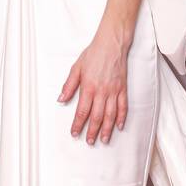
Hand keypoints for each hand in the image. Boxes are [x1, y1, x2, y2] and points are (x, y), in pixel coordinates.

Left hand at [57, 28, 128, 144]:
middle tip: (90, 142)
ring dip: (107, 129)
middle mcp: (102, 92)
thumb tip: (61, 100)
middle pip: (96, 116)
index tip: (75, 133)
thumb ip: (69, 85)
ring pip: (110, 115)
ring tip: (104, 140)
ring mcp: (114, 91)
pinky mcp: (122, 88)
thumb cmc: (93, 54)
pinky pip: (123, 106)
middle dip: (92, 131)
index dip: (78, 124)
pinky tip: (119, 126)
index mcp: (88, 87)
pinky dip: (121, 118)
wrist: (111, 44)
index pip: (82, 111)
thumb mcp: (76, 68)